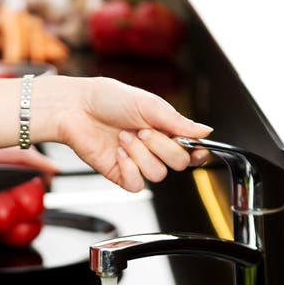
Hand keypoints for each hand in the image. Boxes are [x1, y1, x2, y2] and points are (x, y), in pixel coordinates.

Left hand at [38, 76, 211, 191]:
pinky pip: (137, 185)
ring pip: (158, 174)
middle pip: (178, 164)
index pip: (190, 150)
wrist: (77, 108)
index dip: (196, 153)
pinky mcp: (121, 175)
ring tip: (123, 137)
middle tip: (141, 130)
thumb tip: (206, 131)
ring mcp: (138, 163)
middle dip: (161, 146)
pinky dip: (129, 168)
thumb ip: (178, 122)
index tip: (194, 149)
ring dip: (140, 154)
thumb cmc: (108, 99)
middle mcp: (154, 148)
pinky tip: (118, 152)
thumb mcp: (149, 104)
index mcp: (165, 130)